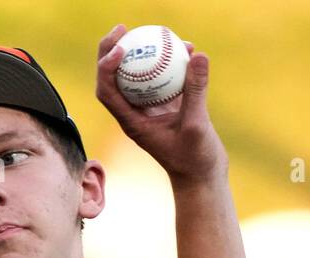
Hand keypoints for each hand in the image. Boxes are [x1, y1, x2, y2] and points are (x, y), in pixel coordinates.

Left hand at [95, 24, 228, 183]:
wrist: (203, 178)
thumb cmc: (195, 160)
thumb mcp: (196, 125)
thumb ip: (195, 91)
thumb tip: (196, 54)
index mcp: (131, 123)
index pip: (107, 91)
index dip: (106, 67)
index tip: (120, 48)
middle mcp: (136, 114)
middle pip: (114, 78)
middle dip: (112, 50)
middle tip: (124, 28)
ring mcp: (151, 109)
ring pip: (140, 75)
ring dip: (144, 52)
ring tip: (158, 31)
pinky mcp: (169, 107)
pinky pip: (164, 79)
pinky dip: (171, 63)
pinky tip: (189, 48)